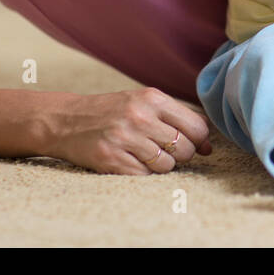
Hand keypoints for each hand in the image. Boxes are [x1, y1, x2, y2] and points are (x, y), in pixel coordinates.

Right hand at [45, 88, 212, 174]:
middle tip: (162, 148)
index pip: (196, 127)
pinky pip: (145, 176)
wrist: (66, 120)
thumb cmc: (111, 111)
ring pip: (167, 165)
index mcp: (152, 98)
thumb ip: (176, 118)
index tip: (194, 145)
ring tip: (143, 153)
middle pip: (184, 149)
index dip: (200, 141)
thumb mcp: (143, 102)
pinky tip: (130, 160)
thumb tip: (208, 146)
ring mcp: (125, 139)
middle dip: (180, 155)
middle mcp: (140, 117)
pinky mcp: (111, 160)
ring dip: (160, 165)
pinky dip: (142, 173)